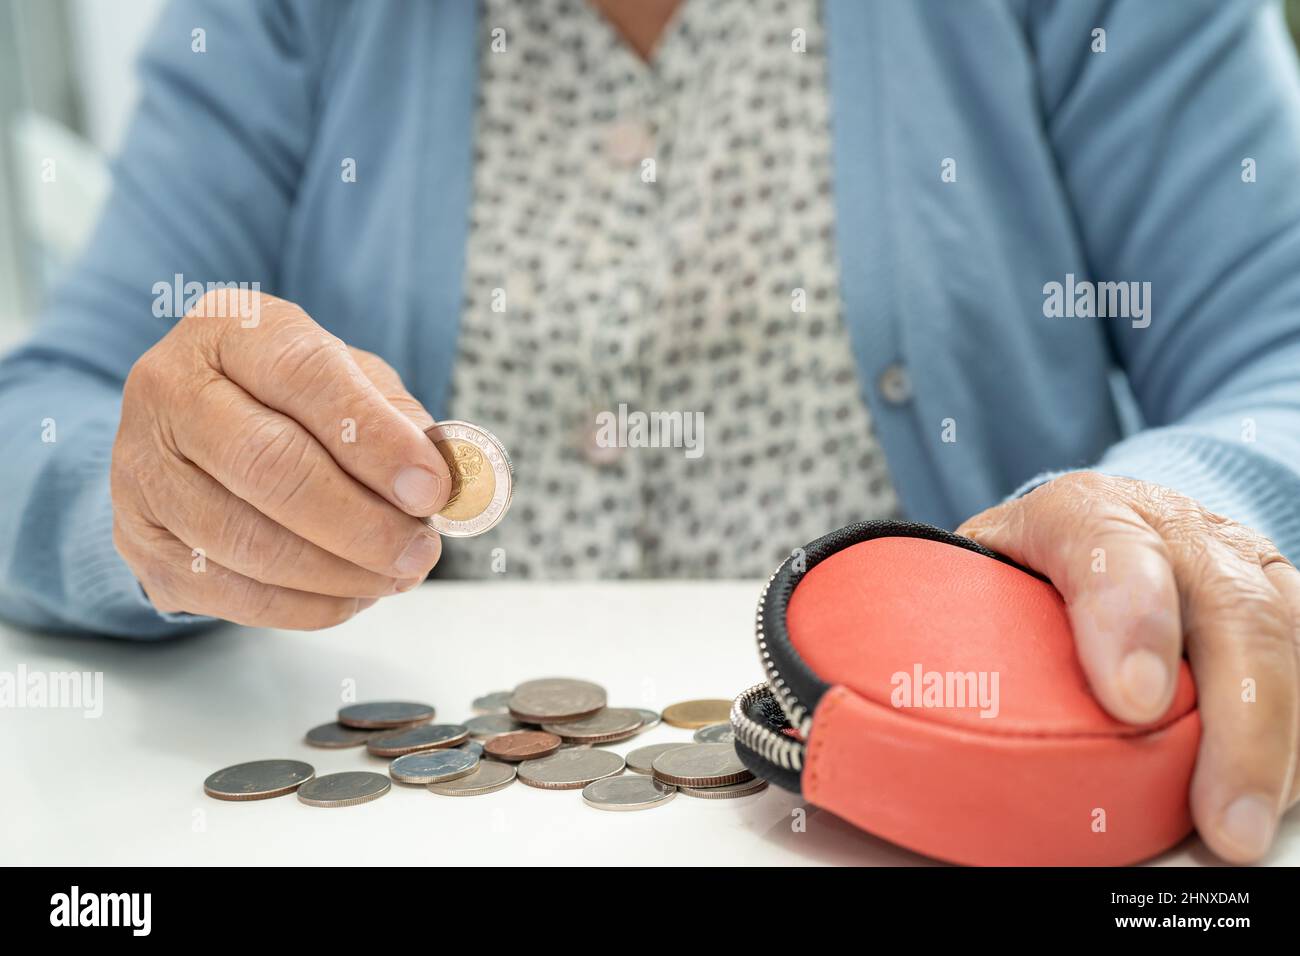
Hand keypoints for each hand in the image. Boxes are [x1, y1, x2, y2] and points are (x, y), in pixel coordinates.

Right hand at [112, 289, 449, 627]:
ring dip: (340, 572)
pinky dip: (306, 605)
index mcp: (231, 328)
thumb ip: (400, 422)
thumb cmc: (296, 403)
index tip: (431, 489)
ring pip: (248, 540)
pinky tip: (353, 595)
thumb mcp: (354, 383)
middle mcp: (170, 389)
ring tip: (397, 574)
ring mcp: (143, 468)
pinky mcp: (142, 541)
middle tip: (420, 550)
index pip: (305, 376)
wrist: (201, 438)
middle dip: (361, 521)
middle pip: (270, 465)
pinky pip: (231, 591)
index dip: (375, 439)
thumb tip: (441, 482)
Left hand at [957, 472, 1298, 862]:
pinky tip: (1276, 793)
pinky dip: (1296, 737)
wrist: (1109, 518)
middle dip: (1234, 719)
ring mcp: (1240, 565)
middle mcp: (1177, 530)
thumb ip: (958, 611)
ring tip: (1244, 824)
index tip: (1133, 702)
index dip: (1129, 618)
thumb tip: (907, 699)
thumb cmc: (1034, 563)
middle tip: (1217, 814)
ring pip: (1283, 638)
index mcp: (1085, 512)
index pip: (1111, 548)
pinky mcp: (1282, 603)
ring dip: (1276, 741)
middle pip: (1227, 608)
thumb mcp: (983, 567)